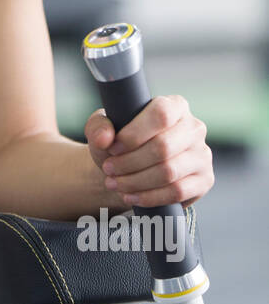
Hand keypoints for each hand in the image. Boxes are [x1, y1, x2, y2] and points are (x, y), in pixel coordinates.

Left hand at [85, 95, 213, 208]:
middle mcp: (194, 127)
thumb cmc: (120, 145)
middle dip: (129, 162)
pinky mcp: (204, 180)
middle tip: (109, 169)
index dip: (134, 134)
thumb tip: (104, 138)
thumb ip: (99, 126)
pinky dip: (149, 197)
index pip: (161, 114)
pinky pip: (177, 192)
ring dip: (136, 181)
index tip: (112, 148)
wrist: (130, 170)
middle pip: (163, 147)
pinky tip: (131, 196)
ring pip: (169, 172)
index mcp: (175, 106)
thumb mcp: (103, 129)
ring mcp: (202, 155)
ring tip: (115, 183)